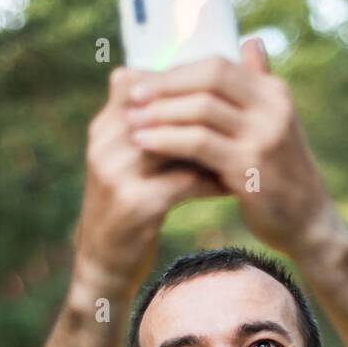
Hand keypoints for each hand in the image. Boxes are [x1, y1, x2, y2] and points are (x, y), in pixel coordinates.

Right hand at [74, 65, 227, 292]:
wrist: (104, 262)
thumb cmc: (130, 204)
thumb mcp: (133, 161)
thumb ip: (156, 127)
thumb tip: (203, 91)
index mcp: (106, 126)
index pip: (148, 84)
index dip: (188, 87)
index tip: (226, 94)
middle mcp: (105, 143)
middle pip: (163, 110)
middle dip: (205, 113)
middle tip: (243, 115)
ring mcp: (116, 173)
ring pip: (175, 143)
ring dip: (213, 146)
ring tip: (243, 146)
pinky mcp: (133, 205)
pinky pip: (182, 183)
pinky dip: (210, 181)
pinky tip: (232, 185)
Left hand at [121, 39, 337, 256]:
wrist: (307, 222)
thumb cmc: (281, 175)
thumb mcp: (275, 124)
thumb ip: (258, 85)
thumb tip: (250, 42)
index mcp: (274, 92)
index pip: (218, 65)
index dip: (177, 71)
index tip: (145, 82)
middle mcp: (273, 107)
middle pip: (209, 78)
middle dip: (165, 86)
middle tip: (131, 98)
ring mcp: (264, 136)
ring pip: (201, 109)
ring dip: (161, 114)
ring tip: (130, 122)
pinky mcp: (250, 166)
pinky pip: (199, 144)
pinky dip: (167, 140)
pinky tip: (145, 144)